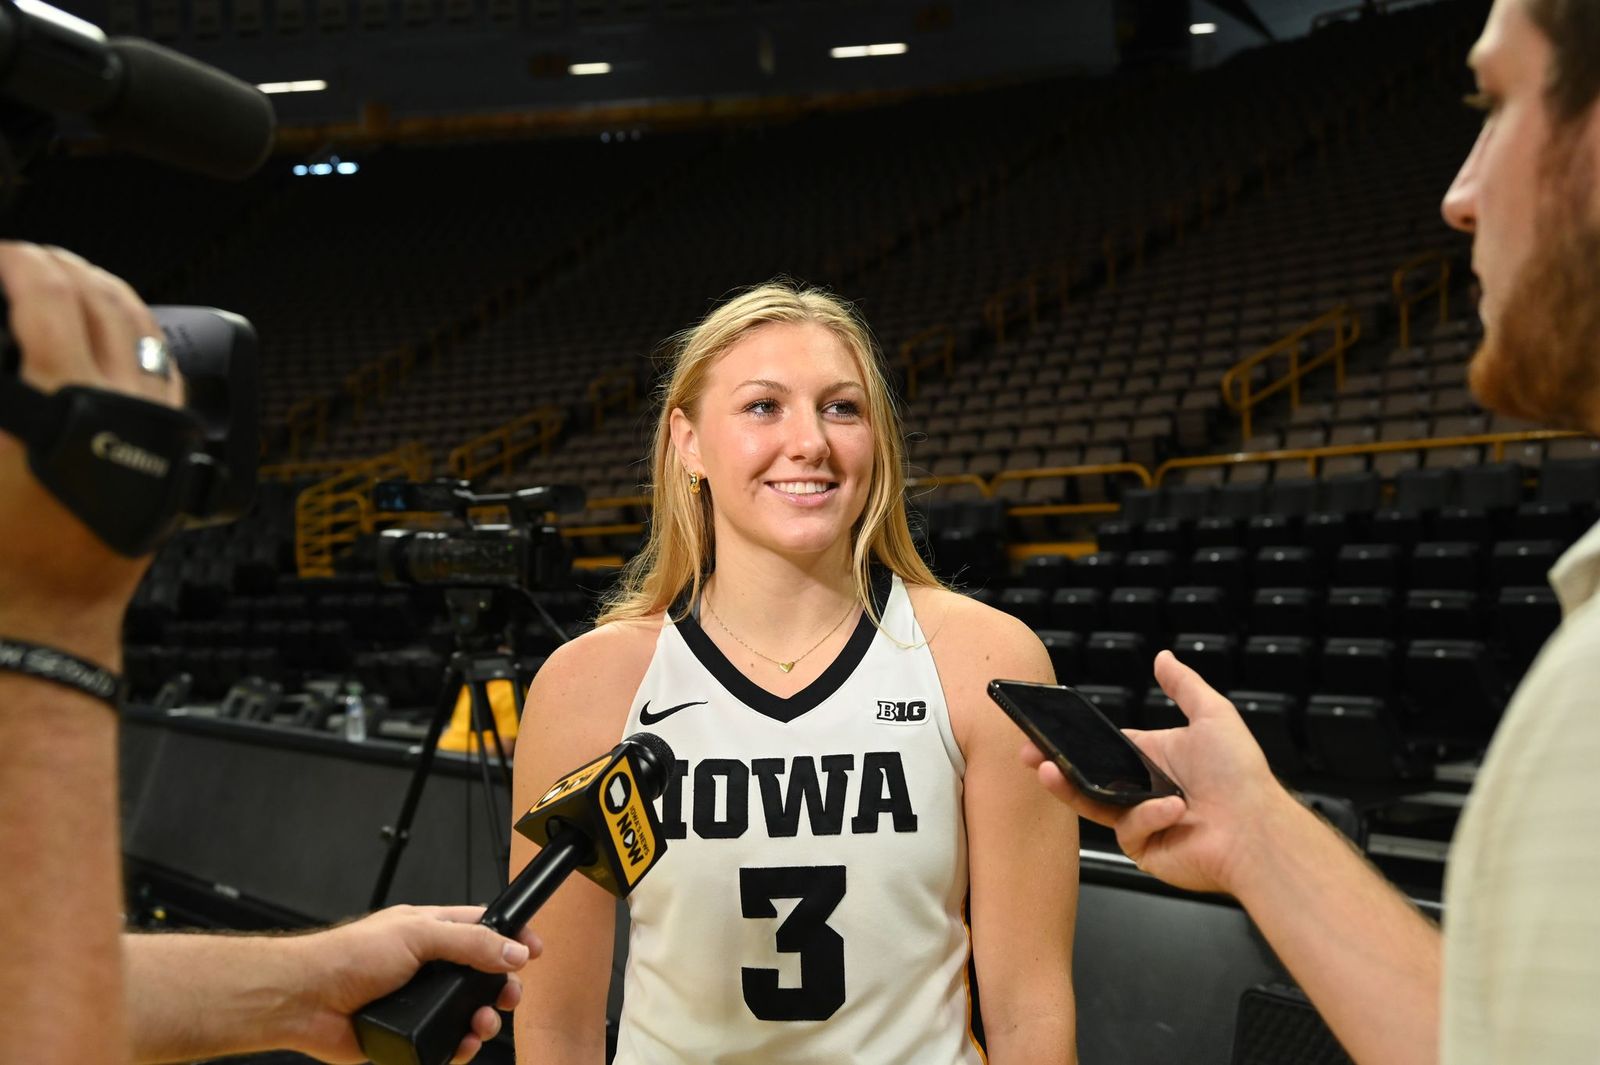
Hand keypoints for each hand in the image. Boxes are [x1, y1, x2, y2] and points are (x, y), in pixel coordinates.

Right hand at [0, 242, 183, 662]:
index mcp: (66, 398)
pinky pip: (164, 370)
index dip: (14, 262)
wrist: (46, 616)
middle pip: (100, 296)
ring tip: (61, 279)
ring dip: (100, 289)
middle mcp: (126, 404)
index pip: (46, 293)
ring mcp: (159, 425)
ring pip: (141, 326)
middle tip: (19, 261)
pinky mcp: (175, 448)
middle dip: (56, 265)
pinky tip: (112, 328)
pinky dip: (136, 334)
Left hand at [284, 904, 543, 1063]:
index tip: (534, 948)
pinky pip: (447, 1042)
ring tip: (481, 1023)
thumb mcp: (417, 936)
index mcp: (431, 931)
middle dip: (503, 986)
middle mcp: (428, 966)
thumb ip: (469, 944)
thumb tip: (513, 951)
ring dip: (483, 1019)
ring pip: (468, 1012)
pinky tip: (460, 1042)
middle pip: (483, 975)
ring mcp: (419, 1001)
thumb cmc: (347, 957)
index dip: (512, 937)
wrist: (306, 1001)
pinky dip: (460, 1045)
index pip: (483, 928)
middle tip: (510, 996)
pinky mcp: (410, 1034)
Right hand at [1020, 650, 1298, 895]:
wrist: (1258, 830)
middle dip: (1055, 766)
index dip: (1072, 740)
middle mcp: (1142, 790)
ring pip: (1093, 804)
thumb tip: (1163, 657)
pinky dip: (1148, 816)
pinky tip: (1175, 811)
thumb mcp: (1213, 716)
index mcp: (1152, 759)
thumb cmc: (1241, 776)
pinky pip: (1128, 829)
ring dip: (1069, 788)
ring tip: (1048, 772)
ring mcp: (1141, 821)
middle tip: (1030, 753)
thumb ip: (1184, 685)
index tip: (1044, 730)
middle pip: (1087, 776)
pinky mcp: (1144, 849)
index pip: (1102, 747)